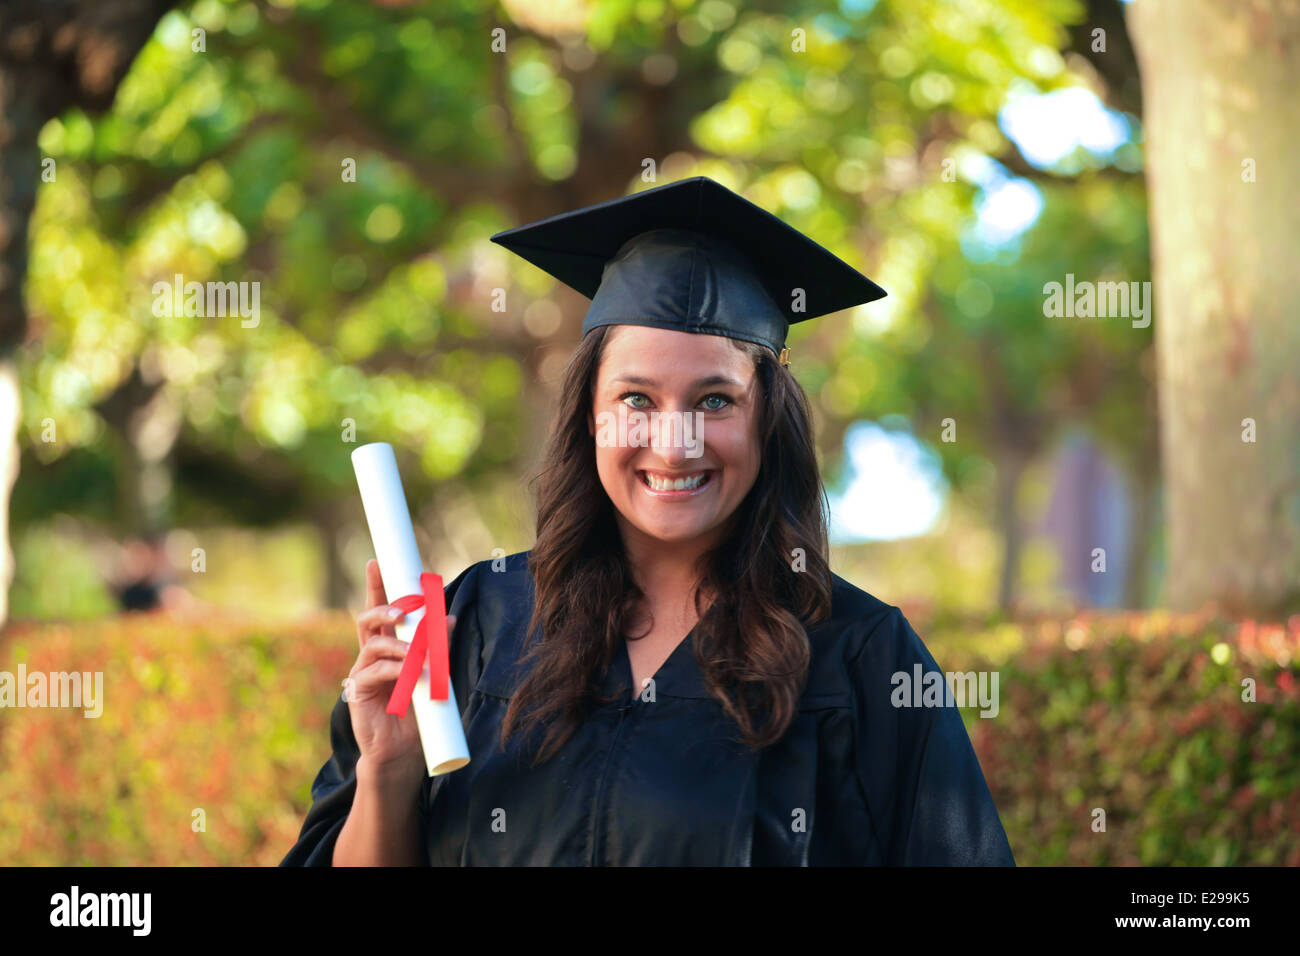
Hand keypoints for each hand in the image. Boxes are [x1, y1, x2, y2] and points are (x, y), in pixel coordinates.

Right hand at [345, 559, 456, 779]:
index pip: (381, 610)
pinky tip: (412, 676)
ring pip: (373, 643)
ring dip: (400, 645)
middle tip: (404, 609)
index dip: (377, 586)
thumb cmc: (418, 713)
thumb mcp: (432, 674)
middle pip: (367, 619)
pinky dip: (397, 670)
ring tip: (420, 654)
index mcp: (388, 647)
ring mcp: (362, 672)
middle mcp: (371, 656)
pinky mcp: (357, 692)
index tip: (376, 561)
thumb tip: (448, 618)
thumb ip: (437, 647)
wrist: (403, 753)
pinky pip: (375, 671)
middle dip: (383, 606)